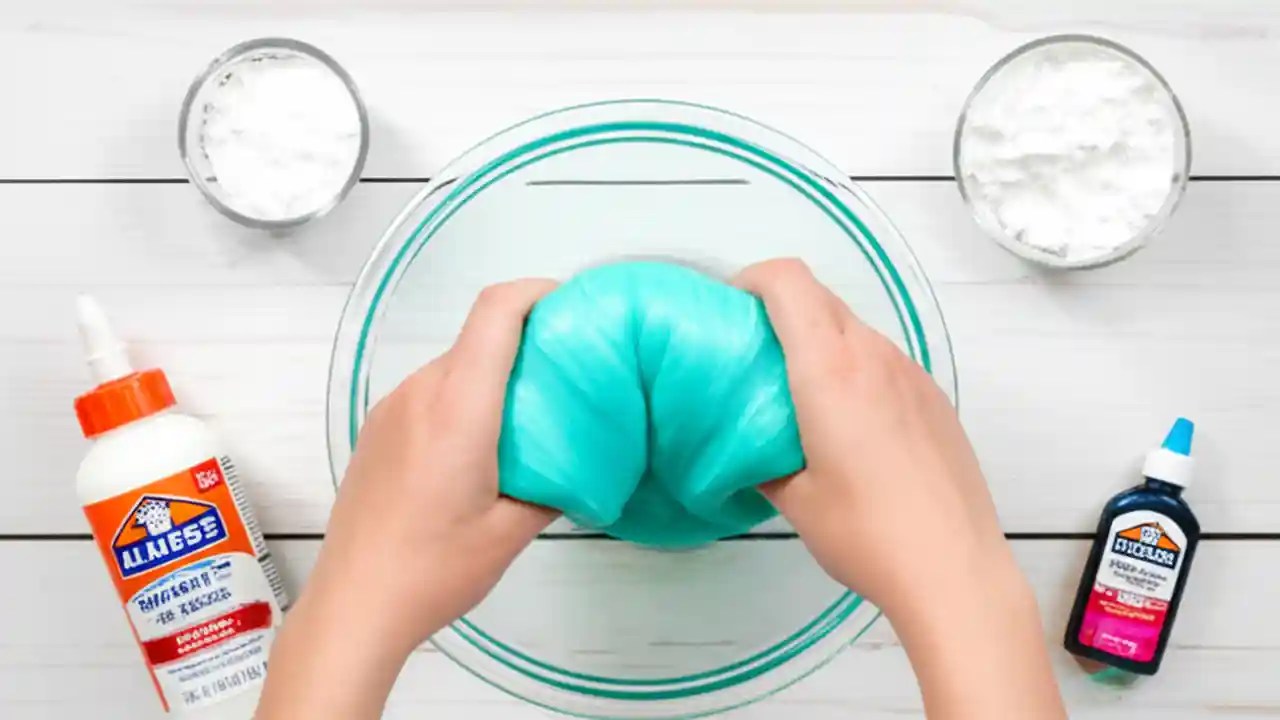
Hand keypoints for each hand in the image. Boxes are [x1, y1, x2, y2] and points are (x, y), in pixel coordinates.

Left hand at [257, 280, 559, 719]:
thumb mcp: (512, 531)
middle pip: (478, 337)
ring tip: (531, 421)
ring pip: (454, 366)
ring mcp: (391, 410)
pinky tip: (483, 450)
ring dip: (495, 377)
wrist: (354, 605)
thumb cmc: (433, 570)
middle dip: (528, 341)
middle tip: (570, 375)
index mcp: (457, 406)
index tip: (573, 306)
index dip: (538, 292)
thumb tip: (579, 462)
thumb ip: (555, 484)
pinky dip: (465, 400)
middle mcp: (419, 393)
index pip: (496, 312)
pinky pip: (430, 394)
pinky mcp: (377, 431)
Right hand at [735, 259, 1009, 611]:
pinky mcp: (935, 399)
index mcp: (829, 369)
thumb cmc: (866, 534)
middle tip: (753, 355)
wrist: (955, 569)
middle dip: (780, 310)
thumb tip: (750, 451)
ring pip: (855, 330)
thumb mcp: (794, 500)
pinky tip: (851, 427)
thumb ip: (762, 460)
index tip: (731, 308)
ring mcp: (912, 374)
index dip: (752, 278)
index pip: (788, 281)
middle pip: (820, 298)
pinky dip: (855, 370)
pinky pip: (885, 362)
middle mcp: (874, 356)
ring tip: (800, 396)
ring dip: (821, 341)